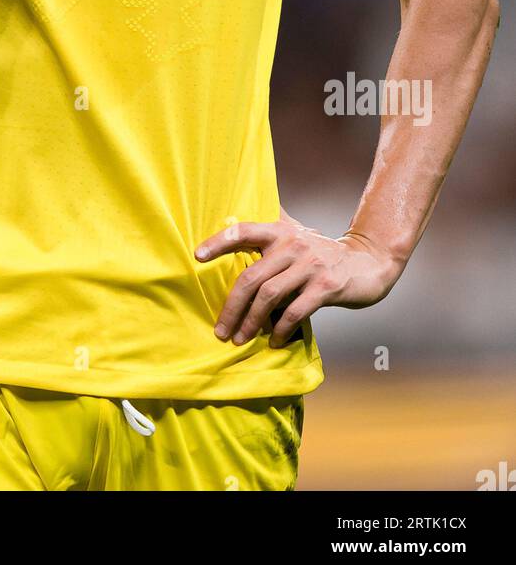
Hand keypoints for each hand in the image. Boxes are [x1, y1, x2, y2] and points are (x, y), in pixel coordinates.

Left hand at [194, 216, 404, 348]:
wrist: (367, 263)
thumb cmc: (321, 254)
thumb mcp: (296, 235)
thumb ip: (269, 233)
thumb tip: (229, 223)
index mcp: (280, 231)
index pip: (243, 231)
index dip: (218, 242)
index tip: (197, 257)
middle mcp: (292, 244)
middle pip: (251, 276)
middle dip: (232, 306)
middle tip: (219, 330)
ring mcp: (310, 265)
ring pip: (269, 296)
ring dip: (251, 322)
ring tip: (239, 339)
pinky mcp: (326, 286)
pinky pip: (295, 311)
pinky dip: (280, 329)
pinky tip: (273, 341)